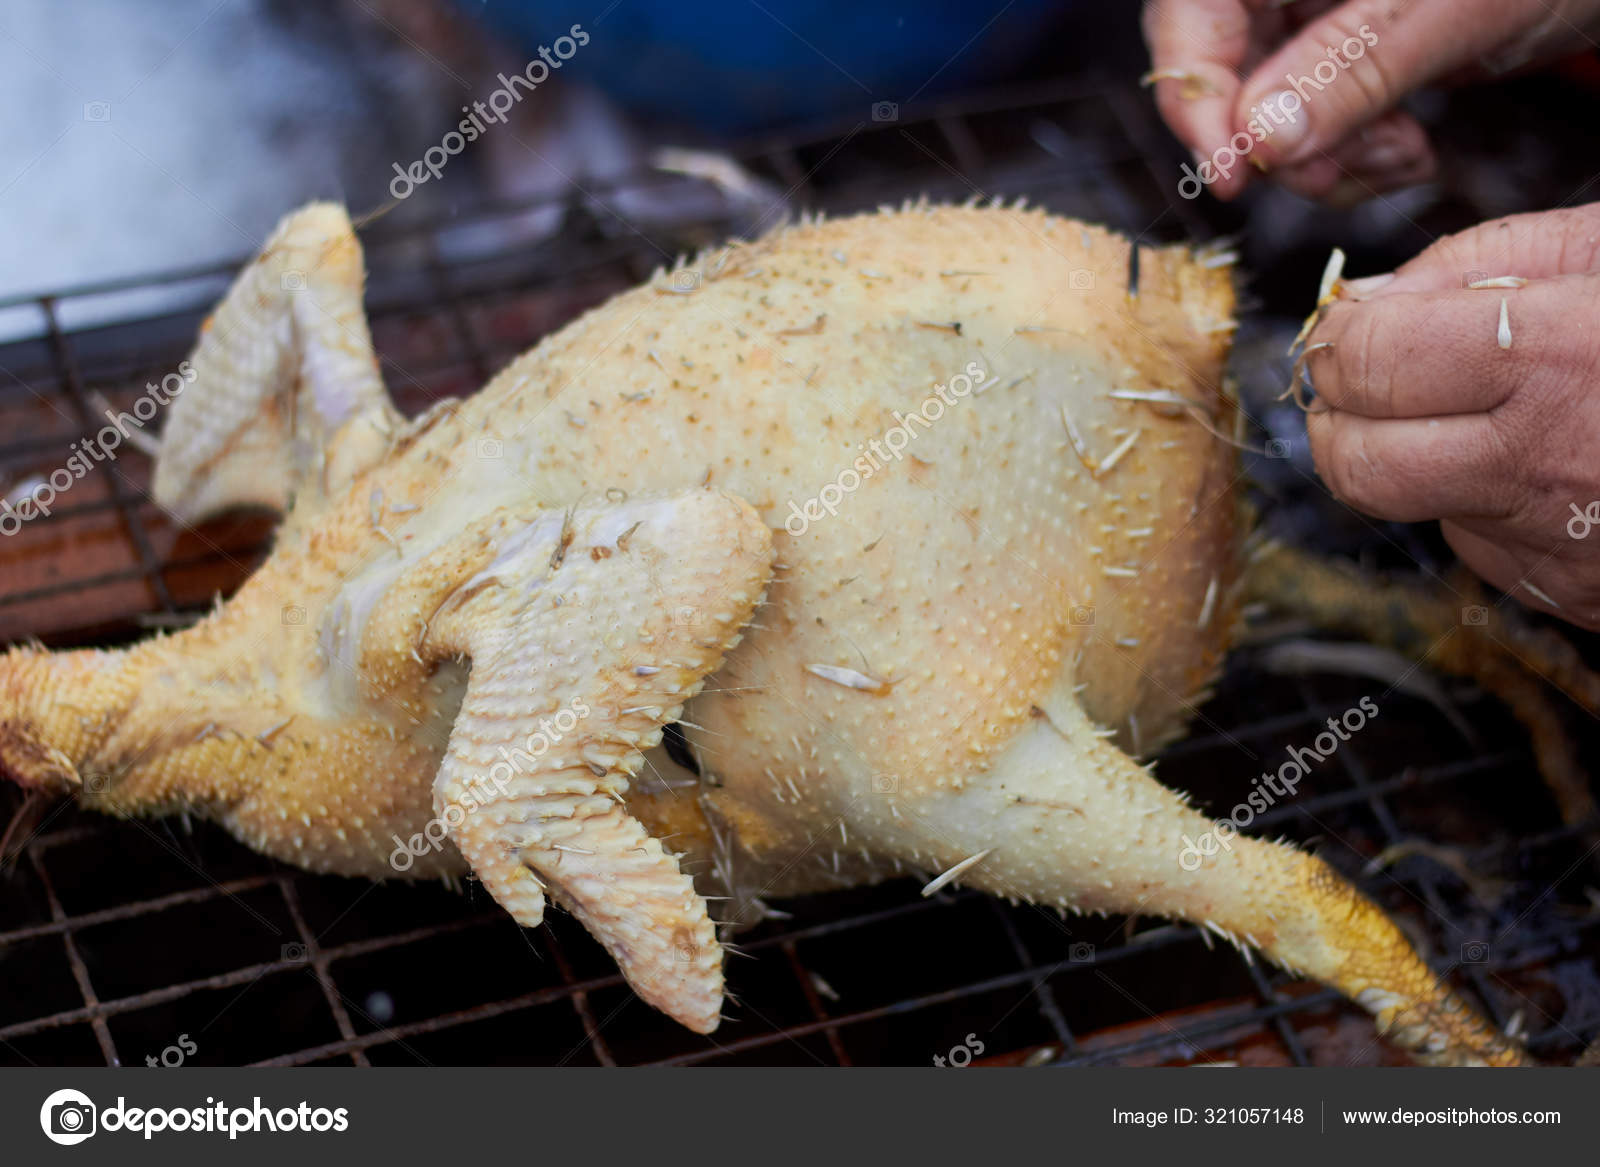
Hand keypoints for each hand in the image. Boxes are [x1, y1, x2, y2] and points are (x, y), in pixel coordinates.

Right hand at [1143, 0, 1599, 203]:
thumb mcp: (1449, 11)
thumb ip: (1351, 69)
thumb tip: (1261, 137)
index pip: (1190, 16)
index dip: (1195, 97)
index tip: (1230, 173)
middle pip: (1223, 74)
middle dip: (1277, 145)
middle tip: (1333, 171)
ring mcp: (1313, 18)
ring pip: (1266, 116)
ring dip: (1325, 161)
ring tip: (1399, 151)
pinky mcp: (1343, 59)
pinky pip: (1313, 129)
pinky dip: (1353, 159)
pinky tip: (1407, 148)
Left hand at [1304, 204, 1599, 627]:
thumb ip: (1484, 261)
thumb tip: (1369, 298)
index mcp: (1554, 357)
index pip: (1366, 363)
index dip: (1339, 341)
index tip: (1348, 326)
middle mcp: (1545, 463)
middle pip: (1356, 464)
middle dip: (1338, 418)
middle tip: (1359, 381)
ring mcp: (1561, 545)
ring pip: (1411, 511)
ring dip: (1406, 461)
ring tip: (1468, 411)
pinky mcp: (1576, 595)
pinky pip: (1480, 548)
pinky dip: (1478, 503)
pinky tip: (1540, 461)